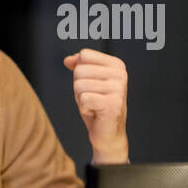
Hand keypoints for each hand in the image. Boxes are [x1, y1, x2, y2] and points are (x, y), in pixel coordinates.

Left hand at [63, 48, 128, 163]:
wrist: (107, 132)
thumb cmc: (96, 105)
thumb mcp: (86, 82)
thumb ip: (78, 66)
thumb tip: (67, 60)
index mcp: (116, 65)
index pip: (84, 56)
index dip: (80, 73)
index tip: (91, 86)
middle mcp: (121, 74)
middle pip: (80, 70)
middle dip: (78, 88)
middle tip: (91, 98)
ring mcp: (119, 89)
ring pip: (79, 85)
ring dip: (81, 99)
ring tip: (94, 105)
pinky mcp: (113, 104)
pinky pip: (83, 98)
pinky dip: (84, 108)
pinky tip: (95, 112)